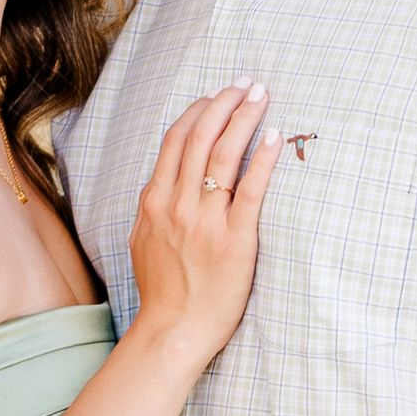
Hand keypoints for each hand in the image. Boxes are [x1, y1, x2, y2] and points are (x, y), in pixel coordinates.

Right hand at [128, 83, 282, 360]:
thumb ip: (152, 209)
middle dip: (225, 103)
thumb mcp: (142, 242)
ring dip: (244, 118)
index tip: (217, 95)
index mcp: (154, 201)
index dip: (198, 110)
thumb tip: (161, 184)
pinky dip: (263, 159)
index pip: (176, 140)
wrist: (172, 332)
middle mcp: (177, 204)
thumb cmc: (162, 293)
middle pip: (201, 136)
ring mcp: (205, 221)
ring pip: (224, 154)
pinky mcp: (235, 240)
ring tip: (262, 96)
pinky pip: (251, 189)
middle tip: (247, 83)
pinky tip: (274, 136)